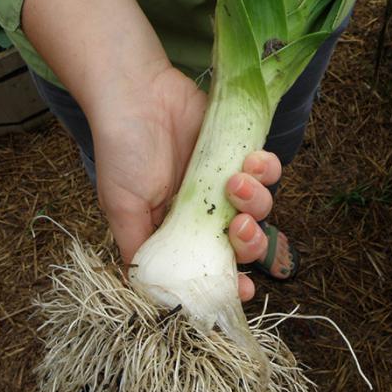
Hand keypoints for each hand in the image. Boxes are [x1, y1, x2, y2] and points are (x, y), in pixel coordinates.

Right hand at [90, 65, 280, 302]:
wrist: (135, 96)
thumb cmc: (124, 153)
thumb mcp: (123, 209)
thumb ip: (140, 251)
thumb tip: (153, 296)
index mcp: (180, 231)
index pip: (213, 265)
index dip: (231, 281)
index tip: (241, 289)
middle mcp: (207, 210)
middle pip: (246, 242)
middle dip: (250, 243)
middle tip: (238, 227)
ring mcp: (225, 181)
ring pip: (262, 207)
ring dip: (256, 201)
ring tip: (235, 181)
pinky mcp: (240, 151)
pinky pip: (268, 170)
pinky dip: (268, 170)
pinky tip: (252, 161)